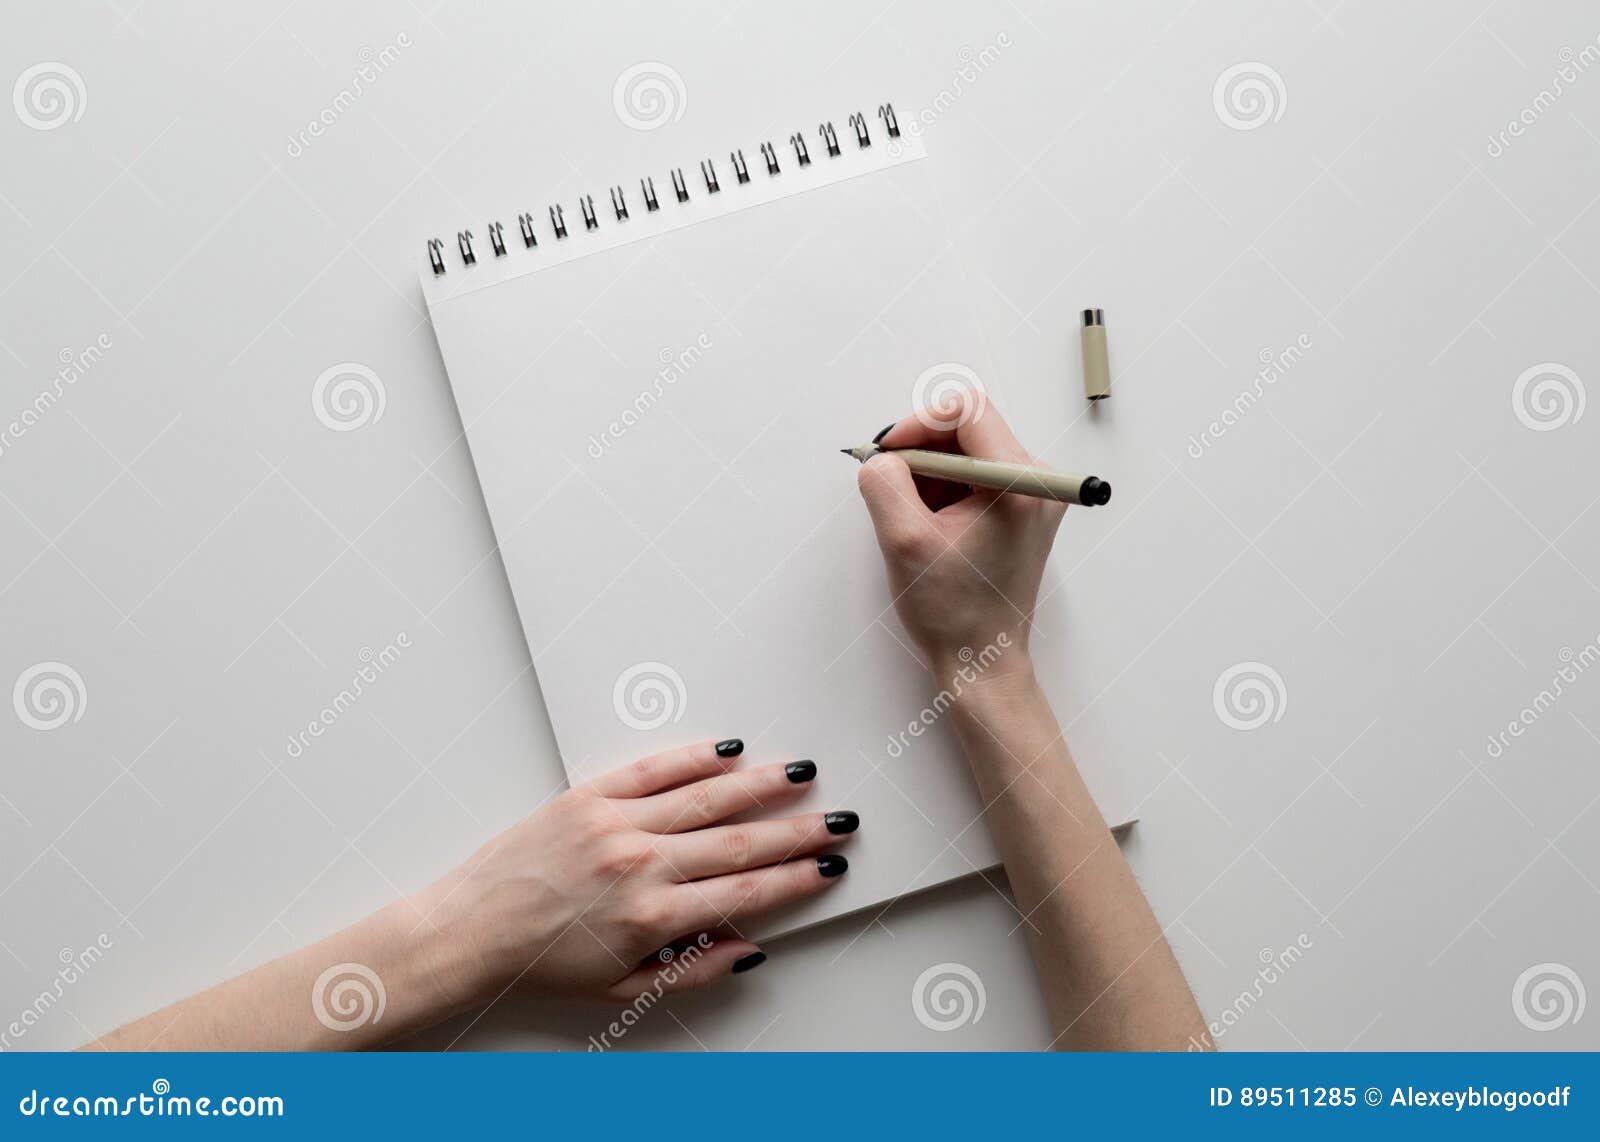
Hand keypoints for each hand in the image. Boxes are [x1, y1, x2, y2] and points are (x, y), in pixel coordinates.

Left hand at [410, 740, 851, 1005]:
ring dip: (762, 786)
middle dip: (797, 831)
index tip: (827, 867)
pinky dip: (694, 757)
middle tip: (837, 819)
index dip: (794, 879)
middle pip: (741, 841)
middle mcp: (640, 865)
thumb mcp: (622, 987)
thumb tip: (749, 950)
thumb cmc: (542, 961)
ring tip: (800, 776)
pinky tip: (729, 750)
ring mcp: (615, 824)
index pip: (745, 891)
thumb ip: (693, 971)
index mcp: (653, 917)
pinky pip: (653, 770)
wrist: (471, 929)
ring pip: (707, 798)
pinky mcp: (587, 796)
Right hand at [855, 395, 1063, 674]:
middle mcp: (1038, 482)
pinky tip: (933, 527)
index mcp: (1019, 484)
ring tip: (916, 520)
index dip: (918, 424)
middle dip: (922, 453)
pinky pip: (977, 476)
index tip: (889, 455)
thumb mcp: (903, 541)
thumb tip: (881, 457)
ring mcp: (1034, 497)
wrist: (982, 659)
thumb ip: (884, 483)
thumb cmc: (952, 612)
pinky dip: (946, 491)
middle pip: (970, 428)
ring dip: (931, 475)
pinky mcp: (1024, 511)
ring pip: (969, 452)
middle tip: (894, 490)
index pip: (968, 410)